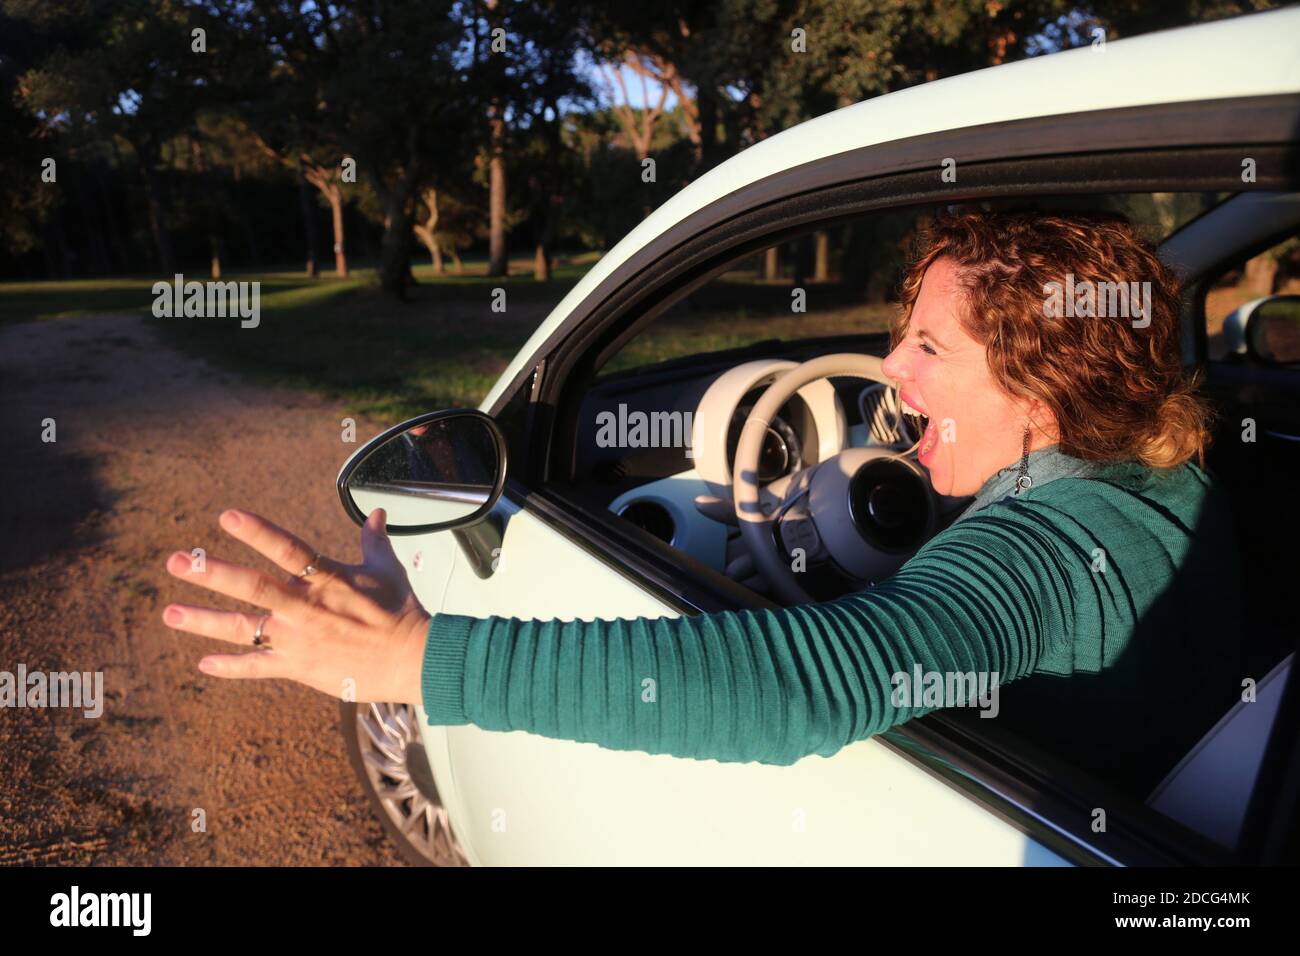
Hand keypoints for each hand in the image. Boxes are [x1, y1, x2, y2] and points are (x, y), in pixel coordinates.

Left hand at [162, 508, 430, 703]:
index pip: (288, 549)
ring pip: (244, 629)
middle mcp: (307, 608)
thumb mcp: (387, 569)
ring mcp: (299, 639)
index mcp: (328, 578)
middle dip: (211, 573)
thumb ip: (373, 539)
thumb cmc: (402, 612)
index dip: (257, 532)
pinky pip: (258, 668)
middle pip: (252, 587)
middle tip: (176, 561)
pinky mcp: (299, 667)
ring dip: (204, 620)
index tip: (226, 516)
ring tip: (169, 613)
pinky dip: (231, 666)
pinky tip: (204, 662)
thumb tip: (377, 512)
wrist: (412, 660)